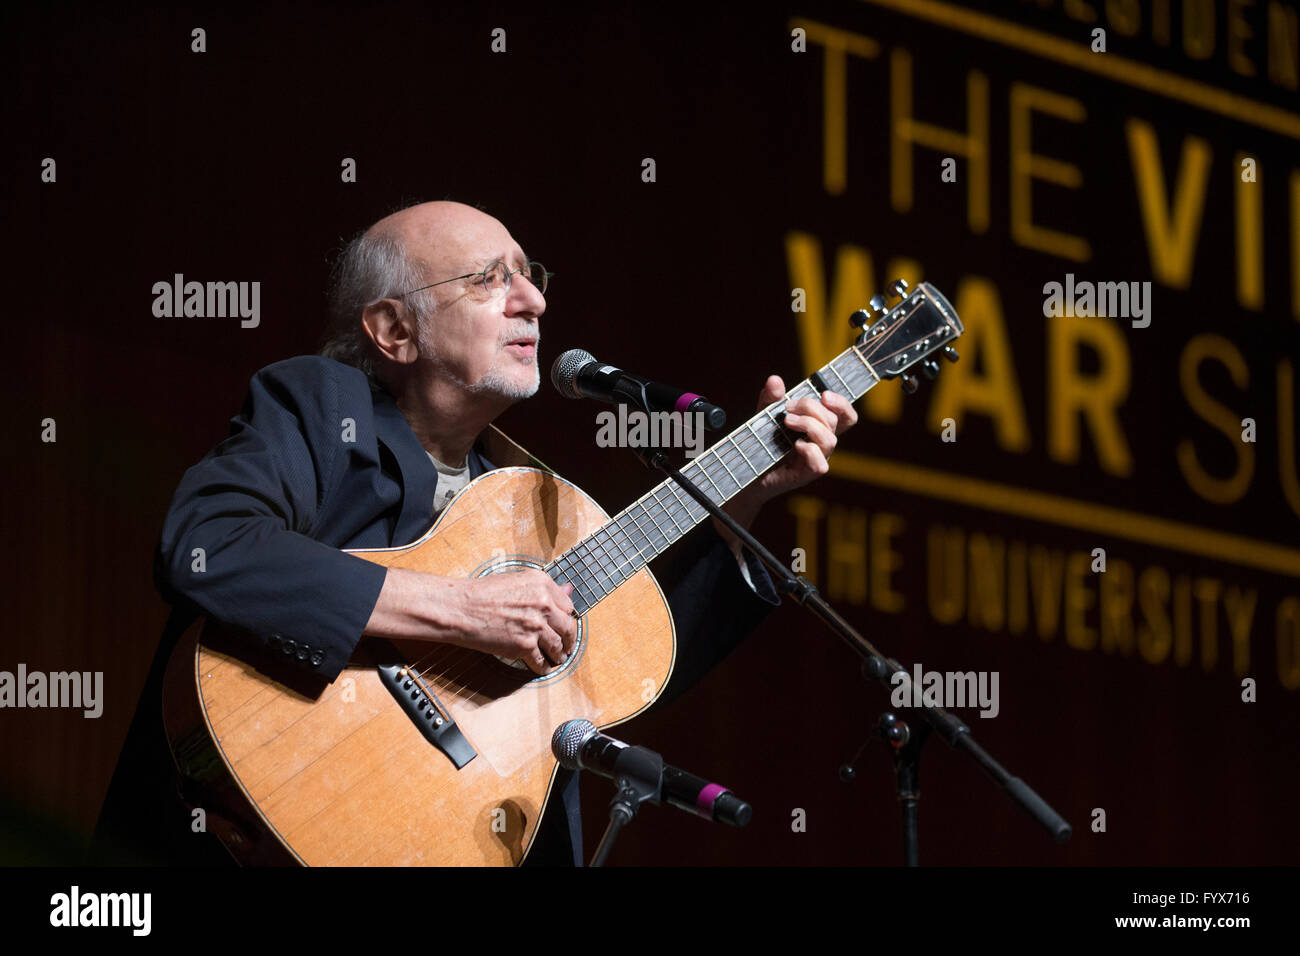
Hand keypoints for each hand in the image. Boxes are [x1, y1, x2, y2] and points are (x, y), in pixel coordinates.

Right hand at [446, 569, 576, 674]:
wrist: (461, 608)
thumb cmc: (481, 593)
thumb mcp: (516, 581)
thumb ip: (543, 589)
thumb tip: (568, 590)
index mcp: (542, 584)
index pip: (567, 605)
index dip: (565, 617)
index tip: (564, 623)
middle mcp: (543, 604)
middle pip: (568, 627)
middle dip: (569, 639)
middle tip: (568, 645)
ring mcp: (535, 626)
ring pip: (557, 646)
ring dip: (559, 655)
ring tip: (558, 658)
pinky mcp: (524, 646)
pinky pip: (540, 661)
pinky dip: (543, 667)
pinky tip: (542, 668)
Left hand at [716, 375, 857, 534]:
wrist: (745, 470)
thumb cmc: (760, 443)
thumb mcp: (763, 415)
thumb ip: (770, 398)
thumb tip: (775, 380)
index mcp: (818, 428)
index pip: (845, 416)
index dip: (842, 404)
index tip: (824, 394)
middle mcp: (820, 443)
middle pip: (833, 421)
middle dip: (811, 407)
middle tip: (787, 407)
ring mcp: (815, 459)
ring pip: (829, 440)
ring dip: (809, 425)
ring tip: (787, 422)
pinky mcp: (806, 475)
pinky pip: (820, 464)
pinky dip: (809, 450)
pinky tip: (795, 445)